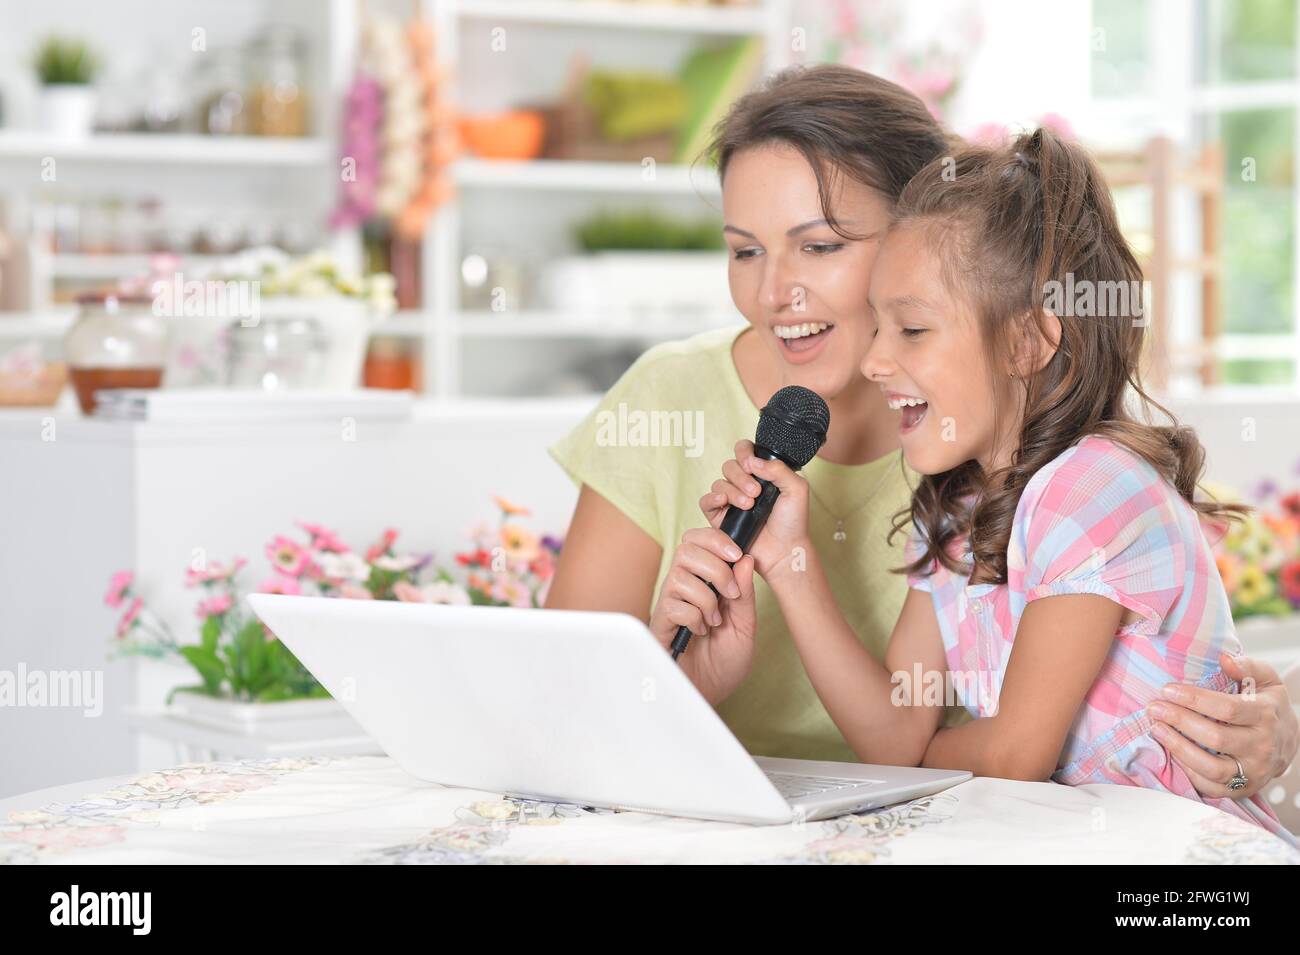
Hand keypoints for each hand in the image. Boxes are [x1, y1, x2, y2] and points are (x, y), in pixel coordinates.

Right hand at [648, 528, 757, 706]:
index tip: (737, 556)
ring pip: (680, 575)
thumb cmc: (723, 665)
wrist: (709, 696)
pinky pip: (674, 604)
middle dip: (716, 567)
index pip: (700, 541)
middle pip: (687, 548)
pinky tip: (699, 633)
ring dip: (707, 597)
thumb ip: (745, 594)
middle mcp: (684, 588)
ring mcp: (670, 604)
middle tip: (731, 593)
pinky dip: (694, 617)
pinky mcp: (660, 623)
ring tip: (715, 622)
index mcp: (704, 582)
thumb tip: (746, 559)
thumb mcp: (745, 627)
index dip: (716, 539)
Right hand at [698, 439, 810, 584]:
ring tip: (749, 505)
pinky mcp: (719, 516)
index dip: (744, 453)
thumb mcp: (796, 489)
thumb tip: (753, 461)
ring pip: (719, 482)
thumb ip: (779, 469)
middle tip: (756, 492)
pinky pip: (706, 501)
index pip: (744, 450)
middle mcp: (743, 483)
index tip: (752, 465)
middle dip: (741, 476)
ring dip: (733, 491)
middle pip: (729, 465)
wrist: (784, 550)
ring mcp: (730, 500)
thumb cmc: (792, 522)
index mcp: (761, 473)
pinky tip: (724, 502)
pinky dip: (712, 498)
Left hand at [1148, 652, 1299, 799]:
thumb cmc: (1269, 705)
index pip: (1227, 708)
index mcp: (1266, 716)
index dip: (1194, 699)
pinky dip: (1188, 772)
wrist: (1289, 741)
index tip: (1167, 690)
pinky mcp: (1243, 789)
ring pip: (1212, 767)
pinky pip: (1211, 787)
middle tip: (1154, 708)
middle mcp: (1262, 746)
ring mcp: (1253, 771)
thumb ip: (1247, 665)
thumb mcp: (1267, 680)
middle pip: (1216, 737)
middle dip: (1179, 721)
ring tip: (1156, 729)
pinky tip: (1171, 753)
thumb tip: (1224, 658)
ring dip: (1178, 748)